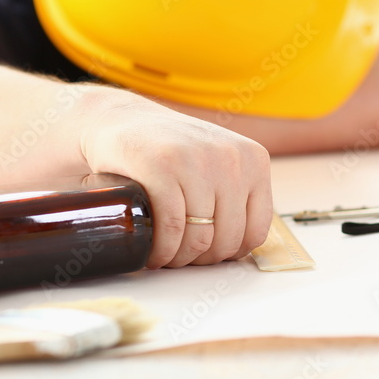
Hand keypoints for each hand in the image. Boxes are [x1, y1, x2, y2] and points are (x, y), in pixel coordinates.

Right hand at [80, 91, 272, 268]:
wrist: (122, 118)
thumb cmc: (169, 148)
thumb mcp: (217, 162)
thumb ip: (236, 195)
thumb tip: (240, 248)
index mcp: (253, 159)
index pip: (255, 230)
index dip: (229, 254)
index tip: (207, 255)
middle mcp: (231, 157)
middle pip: (227, 239)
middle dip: (201, 260)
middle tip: (181, 259)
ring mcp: (197, 160)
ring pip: (200, 238)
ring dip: (179, 258)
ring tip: (166, 258)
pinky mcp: (162, 166)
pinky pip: (171, 227)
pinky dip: (161, 249)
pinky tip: (153, 253)